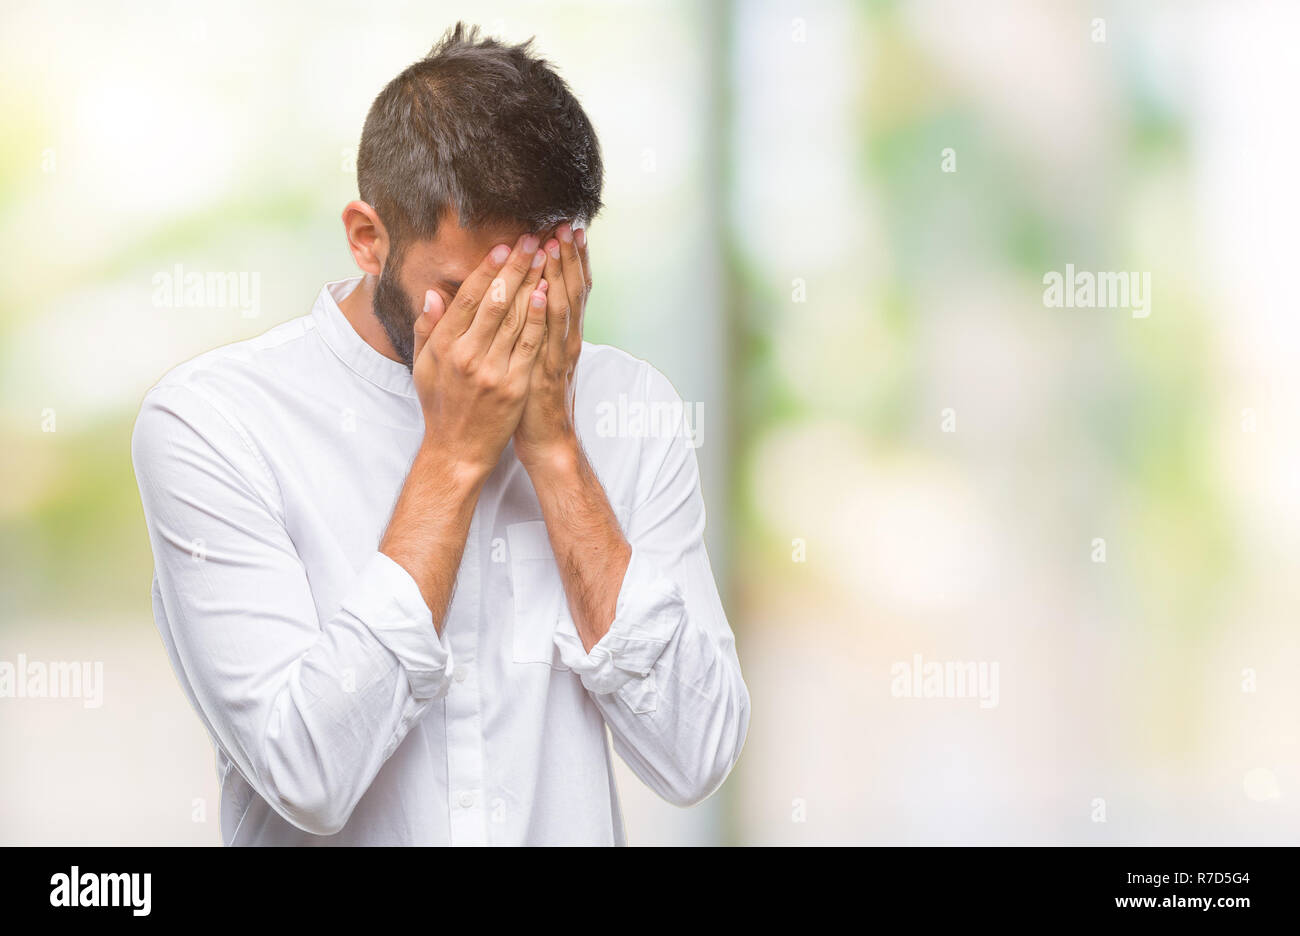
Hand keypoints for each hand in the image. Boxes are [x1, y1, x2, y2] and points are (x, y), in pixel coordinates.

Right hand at [411, 234, 548, 478]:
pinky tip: (549, 292)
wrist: (457, 451)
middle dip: (516, 266)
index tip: (503, 246)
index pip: (469, 298)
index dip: (488, 269)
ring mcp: (492, 371)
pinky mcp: (514, 386)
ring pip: (517, 318)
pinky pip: (530, 345)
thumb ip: (428, 329)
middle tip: (532, 239)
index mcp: (444, 346)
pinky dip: (540, 317)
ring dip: (533, 283)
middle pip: (496, 301)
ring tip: (547, 257)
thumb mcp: (422, 367)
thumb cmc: (440, 406)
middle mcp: (467, 355)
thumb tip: (434, 294)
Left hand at [513, 221, 590, 468]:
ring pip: (564, 306)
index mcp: (561, 332)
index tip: (566, 226)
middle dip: (569, 255)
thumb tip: (531, 292)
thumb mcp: (534, 353)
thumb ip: (534, 324)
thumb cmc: (533, 396)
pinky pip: (548, 338)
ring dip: (561, 273)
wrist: (545, 439)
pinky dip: (547, 313)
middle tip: (567, 222)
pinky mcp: (547, 372)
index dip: (570, 257)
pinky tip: (543, 290)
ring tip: (558, 242)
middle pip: (573, 288)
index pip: (569, 286)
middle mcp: (566, 338)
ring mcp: (560, 354)